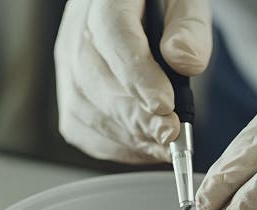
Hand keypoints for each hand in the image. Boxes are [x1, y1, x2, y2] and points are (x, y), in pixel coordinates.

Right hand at [54, 0, 210, 163]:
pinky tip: (144, 148)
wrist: (138, 9)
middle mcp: (76, 32)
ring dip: (126, 135)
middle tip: (171, 135)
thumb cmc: (163, 5)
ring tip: (164, 145)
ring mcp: (67, 65)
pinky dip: (112, 146)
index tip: (165, 107)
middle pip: (94, 79)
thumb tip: (184, 62)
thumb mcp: (186, 3)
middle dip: (135, 116)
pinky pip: (79, 127)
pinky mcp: (68, 92)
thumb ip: (189, 28)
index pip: (113, 37)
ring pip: (84, 109)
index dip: (137, 77)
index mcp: (105, 1)